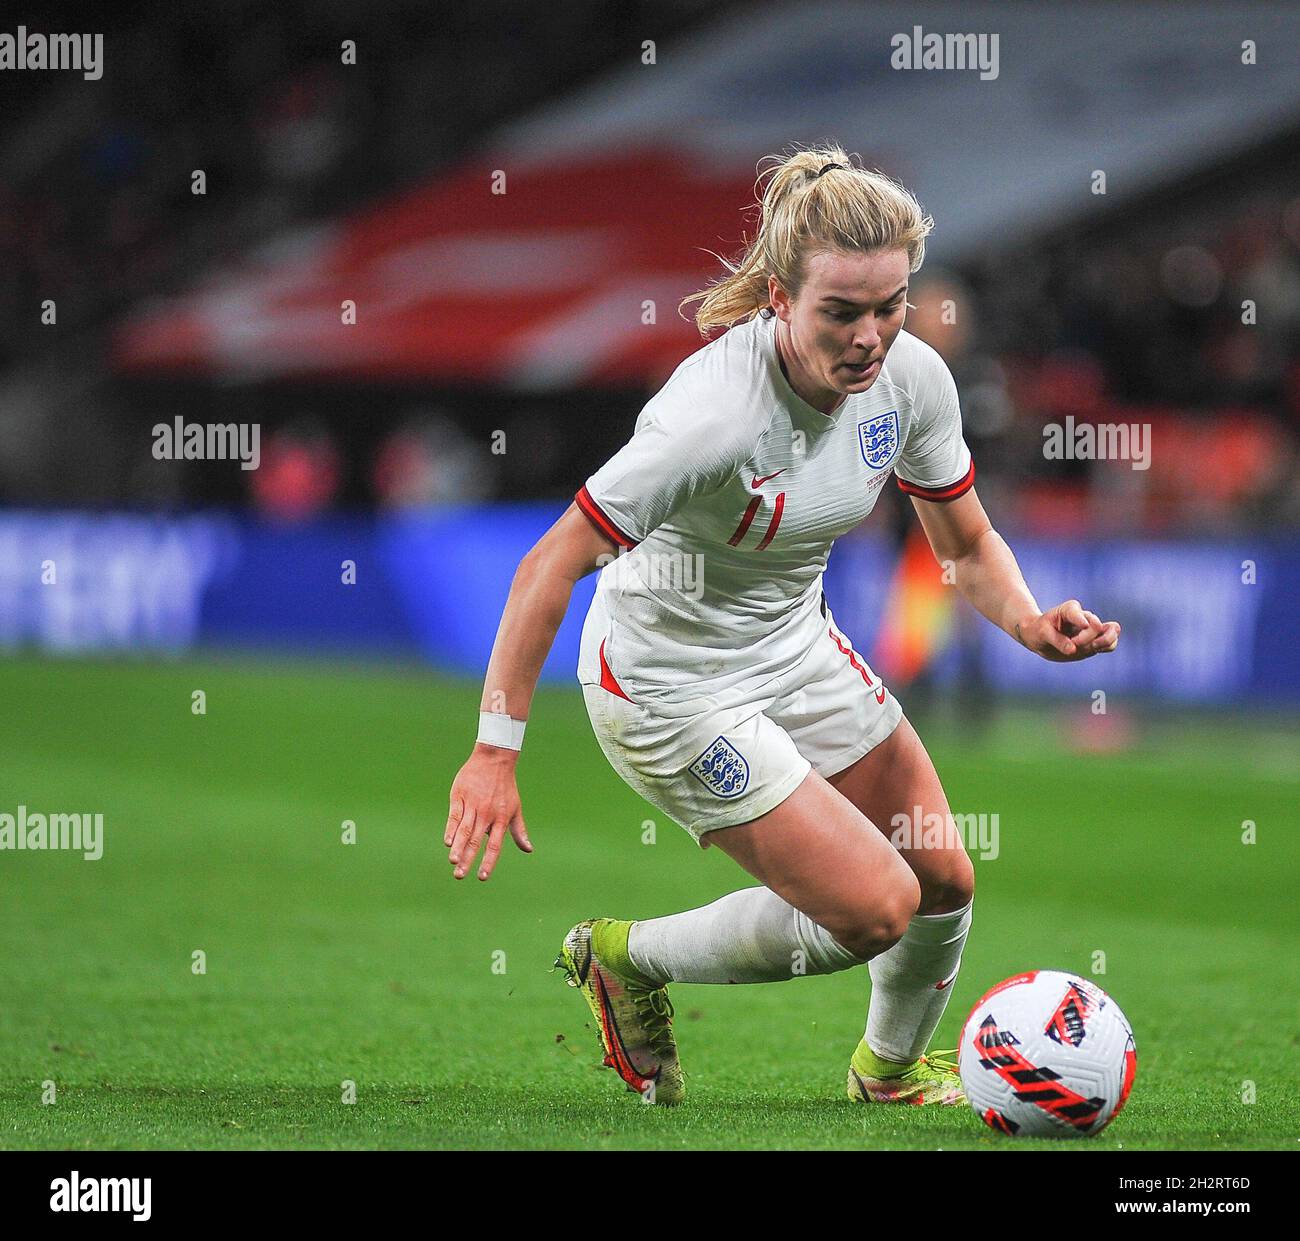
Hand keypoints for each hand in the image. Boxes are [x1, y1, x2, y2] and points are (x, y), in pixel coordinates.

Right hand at [445, 743, 532, 880]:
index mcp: (501, 819)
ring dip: (458, 847)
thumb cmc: (506, 787)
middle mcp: (487, 814)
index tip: (482, 877)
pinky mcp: (460, 796)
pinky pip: (455, 815)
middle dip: (468, 859)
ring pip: (464, 830)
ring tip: (453, 862)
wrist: (494, 759)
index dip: (488, 861)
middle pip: (476, 840)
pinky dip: (451, 828)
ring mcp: (473, 805)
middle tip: (460, 875)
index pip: (495, 845)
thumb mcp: (516, 808)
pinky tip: (448, 842)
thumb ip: (519, 831)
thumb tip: (529, 850)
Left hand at [1014, 599, 1120, 662]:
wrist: (1042, 639)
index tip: (1083, 626)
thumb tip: (1073, 650)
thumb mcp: (1043, 634)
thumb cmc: (1040, 632)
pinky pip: (1111, 642)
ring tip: (1093, 648)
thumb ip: (1058, 641)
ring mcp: (1092, 628)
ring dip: (1105, 641)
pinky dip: (1107, 646)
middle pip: (1096, 624)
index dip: (1081, 620)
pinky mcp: (1096, 640)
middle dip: (1088, 637)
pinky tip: (1095, 649)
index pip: (1078, 612)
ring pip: (1112, 630)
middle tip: (1075, 644)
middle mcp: (1084, 616)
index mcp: (1069, 610)